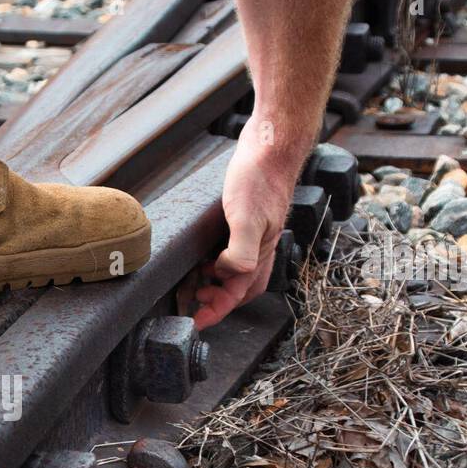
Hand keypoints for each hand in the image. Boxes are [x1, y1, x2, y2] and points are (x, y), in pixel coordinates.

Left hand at [194, 121, 302, 329]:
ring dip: (217, 280)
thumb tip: (228, 275)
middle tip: (194, 303)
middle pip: (240, 288)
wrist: (272, 144)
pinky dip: (219, 257)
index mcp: (260, 253)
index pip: (239, 294)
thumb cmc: (260, 178)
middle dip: (218, 300)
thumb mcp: (246, 217)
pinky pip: (233, 248)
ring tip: (194, 280)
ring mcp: (254, 232)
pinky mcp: (247, 216)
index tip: (197, 323)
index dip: (217, 311)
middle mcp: (259, 247)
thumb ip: (241, 251)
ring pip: (237, 269)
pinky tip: (206, 249)